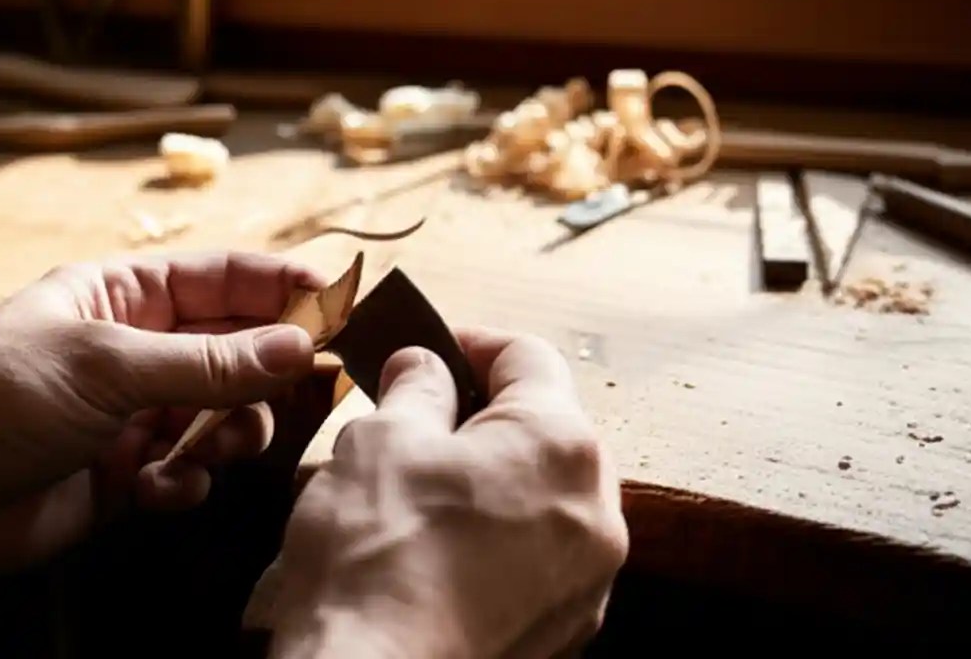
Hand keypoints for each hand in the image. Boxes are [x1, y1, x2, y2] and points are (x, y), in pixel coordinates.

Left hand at [0, 252, 322, 576]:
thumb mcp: (107, 365)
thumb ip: (210, 362)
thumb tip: (300, 346)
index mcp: (123, 293)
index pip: (225, 276)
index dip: (285, 284)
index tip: (340, 301)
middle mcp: (136, 347)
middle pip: (237, 346)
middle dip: (268, 371)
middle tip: (306, 388)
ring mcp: (133, 411)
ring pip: (224, 414)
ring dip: (229, 435)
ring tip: (209, 453)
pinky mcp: (126, 473)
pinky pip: (189, 470)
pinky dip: (185, 483)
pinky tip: (154, 492)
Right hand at [270, 329, 627, 658]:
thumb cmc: (375, 560)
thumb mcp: (381, 439)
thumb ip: (415, 387)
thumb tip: (424, 368)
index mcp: (559, 444)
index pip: (528, 356)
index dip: (470, 342)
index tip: (429, 351)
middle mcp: (595, 509)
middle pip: (548, 428)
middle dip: (485, 414)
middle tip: (420, 418)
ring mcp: (587, 577)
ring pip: (546, 496)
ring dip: (495, 479)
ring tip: (424, 490)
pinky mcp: (565, 628)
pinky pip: (541, 557)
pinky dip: (502, 539)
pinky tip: (442, 550)